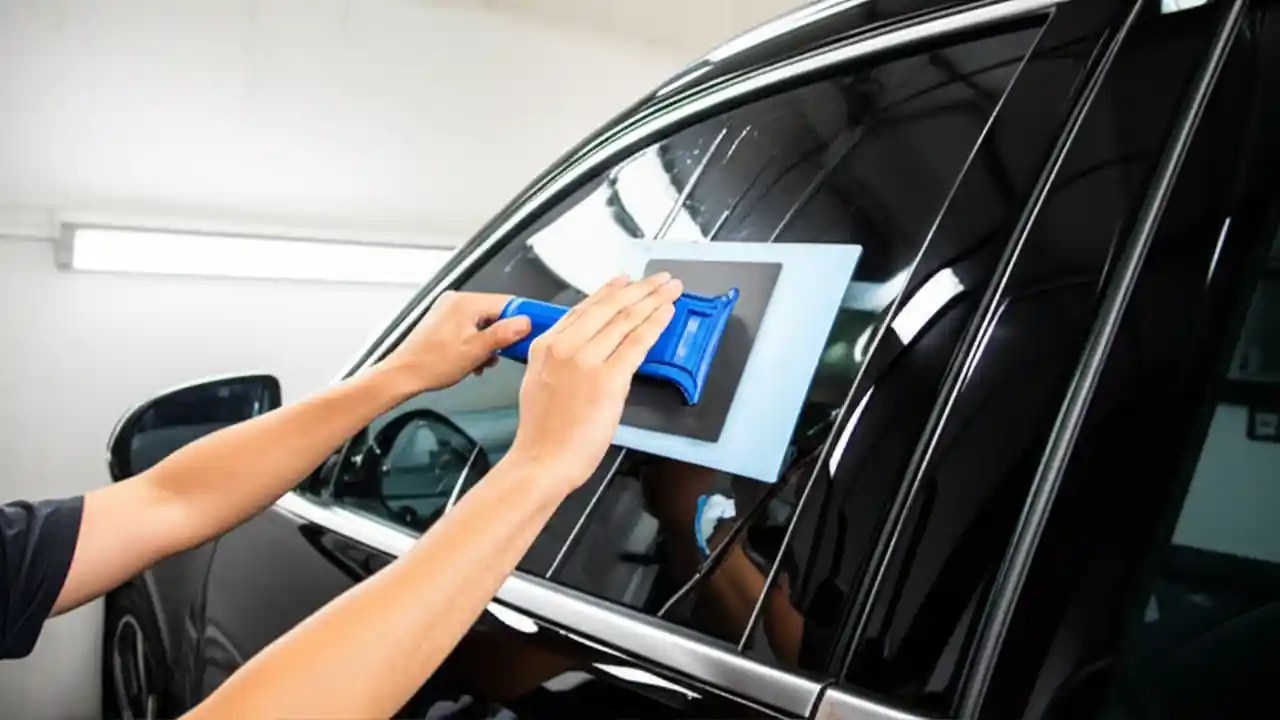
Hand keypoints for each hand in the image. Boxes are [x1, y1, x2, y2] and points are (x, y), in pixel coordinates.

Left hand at [379, 291, 531, 393]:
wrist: (404, 375)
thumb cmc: (431, 363)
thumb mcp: (476, 350)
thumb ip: (503, 334)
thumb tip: (525, 323)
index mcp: (465, 303)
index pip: (507, 303)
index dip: (523, 318)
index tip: (535, 329)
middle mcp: (456, 302)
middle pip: (496, 313)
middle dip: (503, 335)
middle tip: (509, 352)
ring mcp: (449, 311)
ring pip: (484, 323)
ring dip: (490, 343)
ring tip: (484, 360)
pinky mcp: (445, 323)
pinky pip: (471, 328)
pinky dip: (477, 343)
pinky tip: (475, 360)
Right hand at [506, 272, 682, 492]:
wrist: (542, 460)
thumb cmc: (542, 433)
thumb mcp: (539, 382)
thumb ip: (561, 360)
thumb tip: (587, 350)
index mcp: (546, 345)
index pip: (583, 308)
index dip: (609, 291)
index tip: (625, 281)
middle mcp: (565, 346)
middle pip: (609, 308)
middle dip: (639, 289)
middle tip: (659, 279)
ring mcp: (587, 360)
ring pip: (626, 320)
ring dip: (652, 301)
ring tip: (670, 289)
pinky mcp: (609, 379)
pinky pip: (637, 343)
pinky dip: (655, 324)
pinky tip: (667, 313)